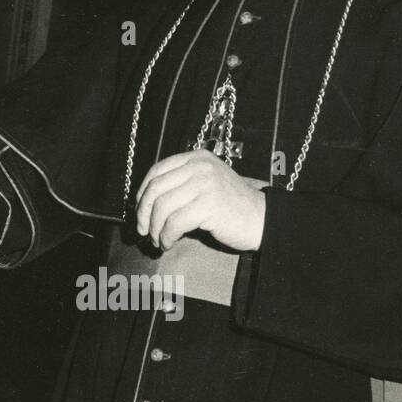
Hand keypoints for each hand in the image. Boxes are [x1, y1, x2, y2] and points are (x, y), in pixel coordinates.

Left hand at [135, 150, 266, 252]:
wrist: (261, 218)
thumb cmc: (232, 207)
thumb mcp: (206, 184)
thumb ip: (181, 185)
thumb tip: (146, 204)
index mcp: (197, 158)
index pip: (157, 171)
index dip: (143, 194)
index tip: (140, 212)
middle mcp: (200, 167)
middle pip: (156, 189)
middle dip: (144, 214)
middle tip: (144, 231)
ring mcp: (205, 184)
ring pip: (163, 207)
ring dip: (155, 229)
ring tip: (158, 241)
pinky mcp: (208, 204)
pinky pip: (174, 223)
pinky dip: (166, 236)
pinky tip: (168, 243)